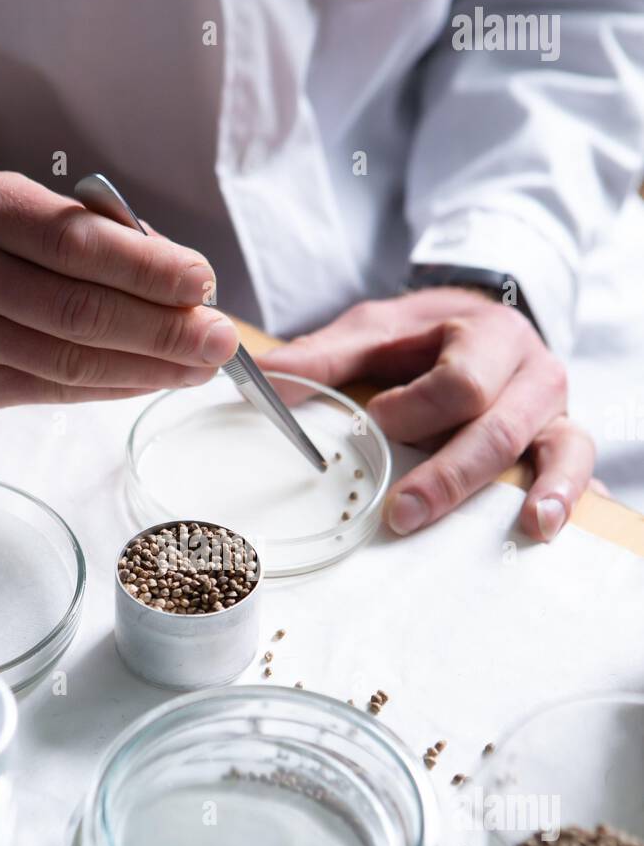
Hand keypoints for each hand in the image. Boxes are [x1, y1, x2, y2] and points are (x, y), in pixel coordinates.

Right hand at [0, 168, 238, 412]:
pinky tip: (150, 380)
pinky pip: (51, 391)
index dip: (147, 268)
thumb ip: (80, 232)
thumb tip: (175, 279)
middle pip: (78, 312)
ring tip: (199, 366)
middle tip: (219, 339)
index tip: (202, 282)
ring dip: (147, 368)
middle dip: (162, 330)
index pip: (75, 243)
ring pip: (68, 362)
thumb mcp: (6, 204)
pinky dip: (110, 387)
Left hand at [257, 288, 593, 541]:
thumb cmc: (424, 334)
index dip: (416, 409)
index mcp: (486, 337)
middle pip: (498, 427)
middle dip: (450, 476)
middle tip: (401, 513)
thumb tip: (265, 382)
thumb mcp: (374, 331)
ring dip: (540, 489)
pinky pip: (580, 468)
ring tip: (529, 524)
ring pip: (557, 448)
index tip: (377, 423)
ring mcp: (554, 410)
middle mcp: (531, 373)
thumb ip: (325, 358)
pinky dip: (572, 497)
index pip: (459, 382)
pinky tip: (548, 526)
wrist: (479, 318)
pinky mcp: (563, 439)